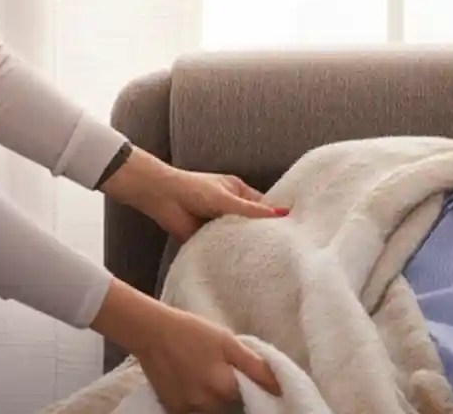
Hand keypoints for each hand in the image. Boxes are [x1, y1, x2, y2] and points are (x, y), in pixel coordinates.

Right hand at [91, 279, 281, 412]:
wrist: (151, 332)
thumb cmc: (192, 331)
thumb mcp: (228, 341)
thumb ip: (255, 366)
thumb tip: (279, 386)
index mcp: (223, 388)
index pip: (252, 402)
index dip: (257, 394)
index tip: (255, 386)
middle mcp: (206, 406)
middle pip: (234, 410)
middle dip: (239, 399)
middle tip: (230, 378)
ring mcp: (188, 411)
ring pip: (216, 413)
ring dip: (221, 403)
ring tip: (212, 380)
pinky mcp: (173, 411)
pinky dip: (203, 405)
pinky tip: (198, 386)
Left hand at [101, 147, 286, 241]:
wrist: (161, 197)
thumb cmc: (194, 189)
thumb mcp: (227, 199)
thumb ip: (253, 211)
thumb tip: (283, 214)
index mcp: (237, 191)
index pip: (262, 206)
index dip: (274, 217)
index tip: (291, 230)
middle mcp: (229, 207)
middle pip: (250, 223)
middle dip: (260, 234)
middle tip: (281, 249)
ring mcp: (217, 222)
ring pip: (236, 236)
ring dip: (243, 244)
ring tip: (265, 259)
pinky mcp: (206, 237)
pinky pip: (221, 246)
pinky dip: (227, 253)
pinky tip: (240, 263)